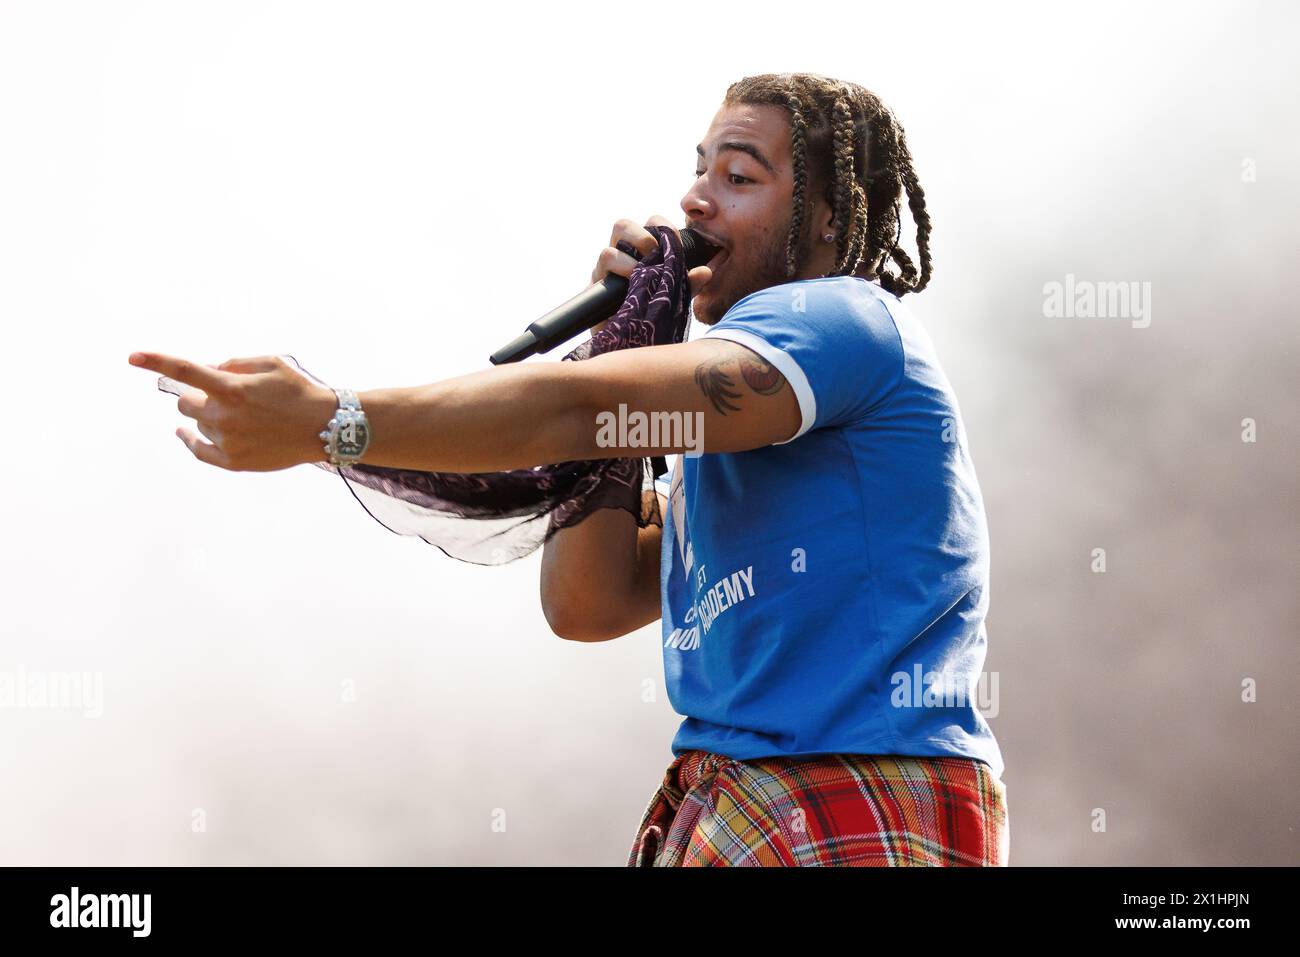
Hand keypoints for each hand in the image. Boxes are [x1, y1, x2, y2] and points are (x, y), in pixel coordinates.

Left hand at [128, 352, 337, 471]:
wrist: (327, 428)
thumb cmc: (299, 392)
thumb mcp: (270, 364)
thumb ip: (233, 364)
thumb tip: (209, 372)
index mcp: (233, 389)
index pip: (186, 371)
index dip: (156, 361)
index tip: (132, 356)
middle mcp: (225, 417)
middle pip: (187, 403)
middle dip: (198, 396)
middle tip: (224, 397)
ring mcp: (228, 442)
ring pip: (197, 424)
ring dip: (209, 417)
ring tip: (242, 418)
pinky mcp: (234, 462)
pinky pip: (199, 450)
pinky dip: (190, 440)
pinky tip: (184, 434)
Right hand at [589, 216, 712, 333]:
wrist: (629, 343)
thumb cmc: (651, 314)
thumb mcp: (674, 297)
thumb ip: (688, 284)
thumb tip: (705, 272)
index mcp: (640, 250)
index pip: (649, 224)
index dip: (662, 227)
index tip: (676, 243)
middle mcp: (619, 256)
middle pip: (622, 225)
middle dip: (641, 237)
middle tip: (654, 256)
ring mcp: (603, 273)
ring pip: (606, 253)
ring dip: (627, 264)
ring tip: (641, 280)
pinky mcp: (593, 293)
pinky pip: (597, 283)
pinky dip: (615, 283)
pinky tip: (629, 295)